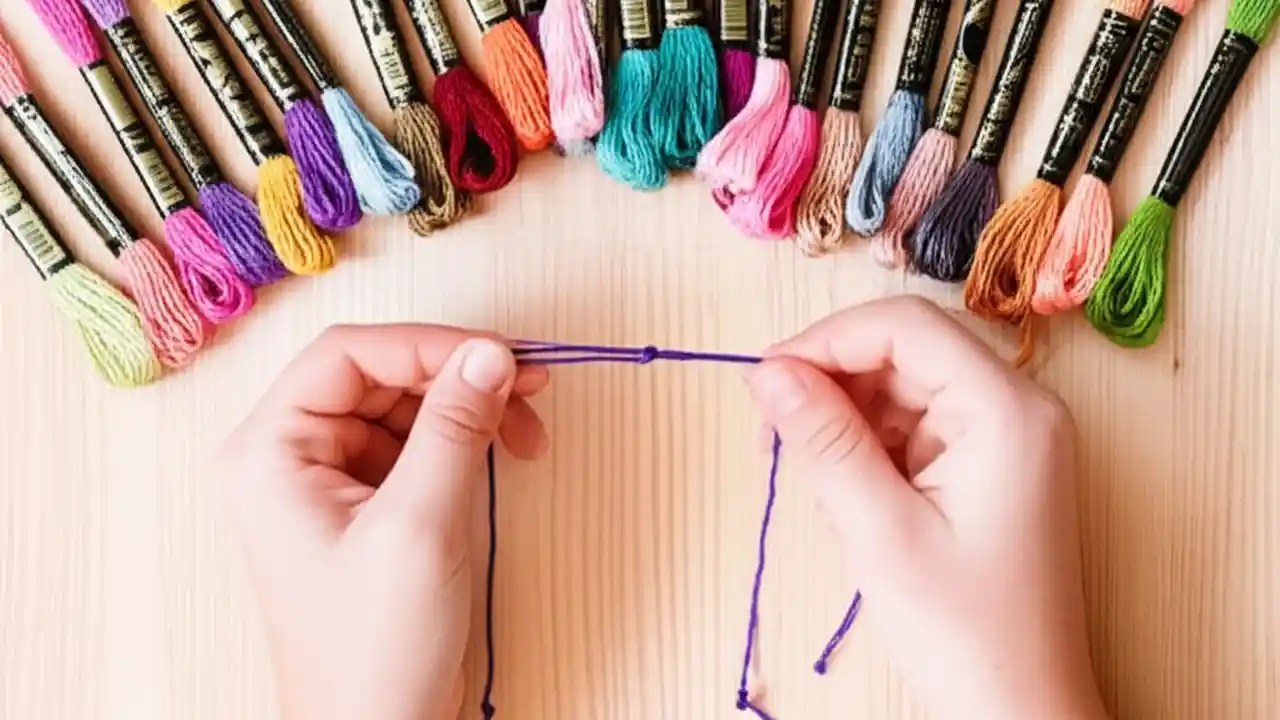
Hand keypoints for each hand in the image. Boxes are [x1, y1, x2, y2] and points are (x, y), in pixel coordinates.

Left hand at [218, 325, 549, 719]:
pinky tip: (503, 456)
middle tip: (530, 386)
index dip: (428, 346)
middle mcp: (291, 457)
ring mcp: (329, 482)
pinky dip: (466, 442)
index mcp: (270, 453)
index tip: (499, 357)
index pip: (348, 355)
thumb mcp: (418, 528)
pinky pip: (418, 445)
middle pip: (381, 375)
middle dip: (458, 377)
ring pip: (407, 406)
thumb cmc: (374, 650)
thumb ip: (453, 430)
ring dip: (470, 409)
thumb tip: (489, 353)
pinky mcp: (367, 505)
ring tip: (527, 432)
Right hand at [748, 297, 1104, 718]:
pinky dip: (871, 450)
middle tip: (774, 434)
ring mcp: (1008, 438)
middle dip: (833, 383)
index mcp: (1007, 410)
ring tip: (819, 486)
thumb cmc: (964, 631)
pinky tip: (851, 500)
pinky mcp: (992, 467)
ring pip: (905, 389)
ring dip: (848, 422)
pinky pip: (917, 428)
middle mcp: (1018, 408)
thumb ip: (823, 439)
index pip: (905, 326)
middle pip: (906, 353)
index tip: (764, 378)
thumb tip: (768, 372)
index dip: (826, 339)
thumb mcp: (878, 529)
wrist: (1019, 710)